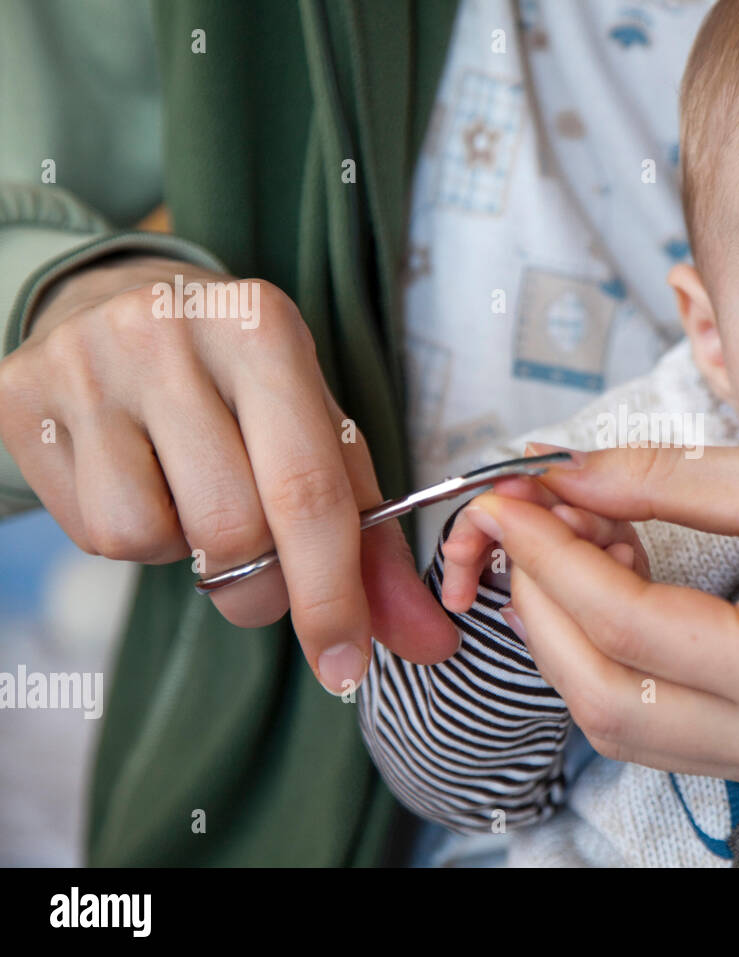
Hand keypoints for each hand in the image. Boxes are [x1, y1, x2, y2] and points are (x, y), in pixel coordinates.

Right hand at [0, 256, 458, 692]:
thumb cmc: (246, 387)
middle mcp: (170, 332)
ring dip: (185, 557)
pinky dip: (132, 538)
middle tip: (262, 572)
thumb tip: (424, 642)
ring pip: (148, 537)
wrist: (119, 300)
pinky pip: (91, 531)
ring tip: (193, 500)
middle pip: (231, 527)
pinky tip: (139, 483)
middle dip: (261, 587)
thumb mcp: (321, 435)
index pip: (307, 490)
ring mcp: (87, 362)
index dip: (331, 595)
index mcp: (264, 329)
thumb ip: (372, 543)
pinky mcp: (23, 398)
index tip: (346, 666)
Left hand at [458, 444, 738, 796]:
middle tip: (520, 530)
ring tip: (570, 550)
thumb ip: (670, 480)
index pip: (629, 624)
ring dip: (575, 639)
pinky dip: (622, 662)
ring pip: (626, 725)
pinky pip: (667, 726)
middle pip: (607, 699)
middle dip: (542, 611)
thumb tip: (570, 476)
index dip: (553, 557)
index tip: (512, 499)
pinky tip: (617, 590)